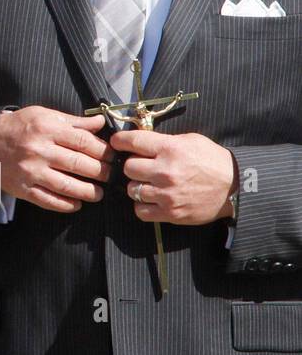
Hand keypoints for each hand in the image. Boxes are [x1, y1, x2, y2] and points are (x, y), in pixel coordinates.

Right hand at [0, 107, 111, 211]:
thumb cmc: (20, 127)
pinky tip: (77, 203)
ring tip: (98, 193)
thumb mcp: (45, 115)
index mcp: (47, 129)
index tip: (112, 157)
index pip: (84, 142)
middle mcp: (39, 150)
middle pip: (80, 165)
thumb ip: (74, 121)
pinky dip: (67, 205)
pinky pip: (50, 201)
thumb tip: (101, 124)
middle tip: (109, 175)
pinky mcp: (23, 188)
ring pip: (68, 186)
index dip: (104, 151)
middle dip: (101, 173)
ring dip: (89, 192)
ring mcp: (31, 171)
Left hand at [112, 130, 236, 224]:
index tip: (117, 143)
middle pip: (128, 167)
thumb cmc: (212, 160)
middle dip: (133, 166)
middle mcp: (165, 171)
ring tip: (149, 184)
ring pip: (132, 189)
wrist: (236, 186)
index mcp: (169, 149)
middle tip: (143, 167)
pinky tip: (152, 199)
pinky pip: (141, 211)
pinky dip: (142, 206)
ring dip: (138, 186)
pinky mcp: (171, 213)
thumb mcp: (190, 140)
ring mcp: (167, 194)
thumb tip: (139, 142)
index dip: (119, 141)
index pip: (131, 141)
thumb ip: (163, 141)